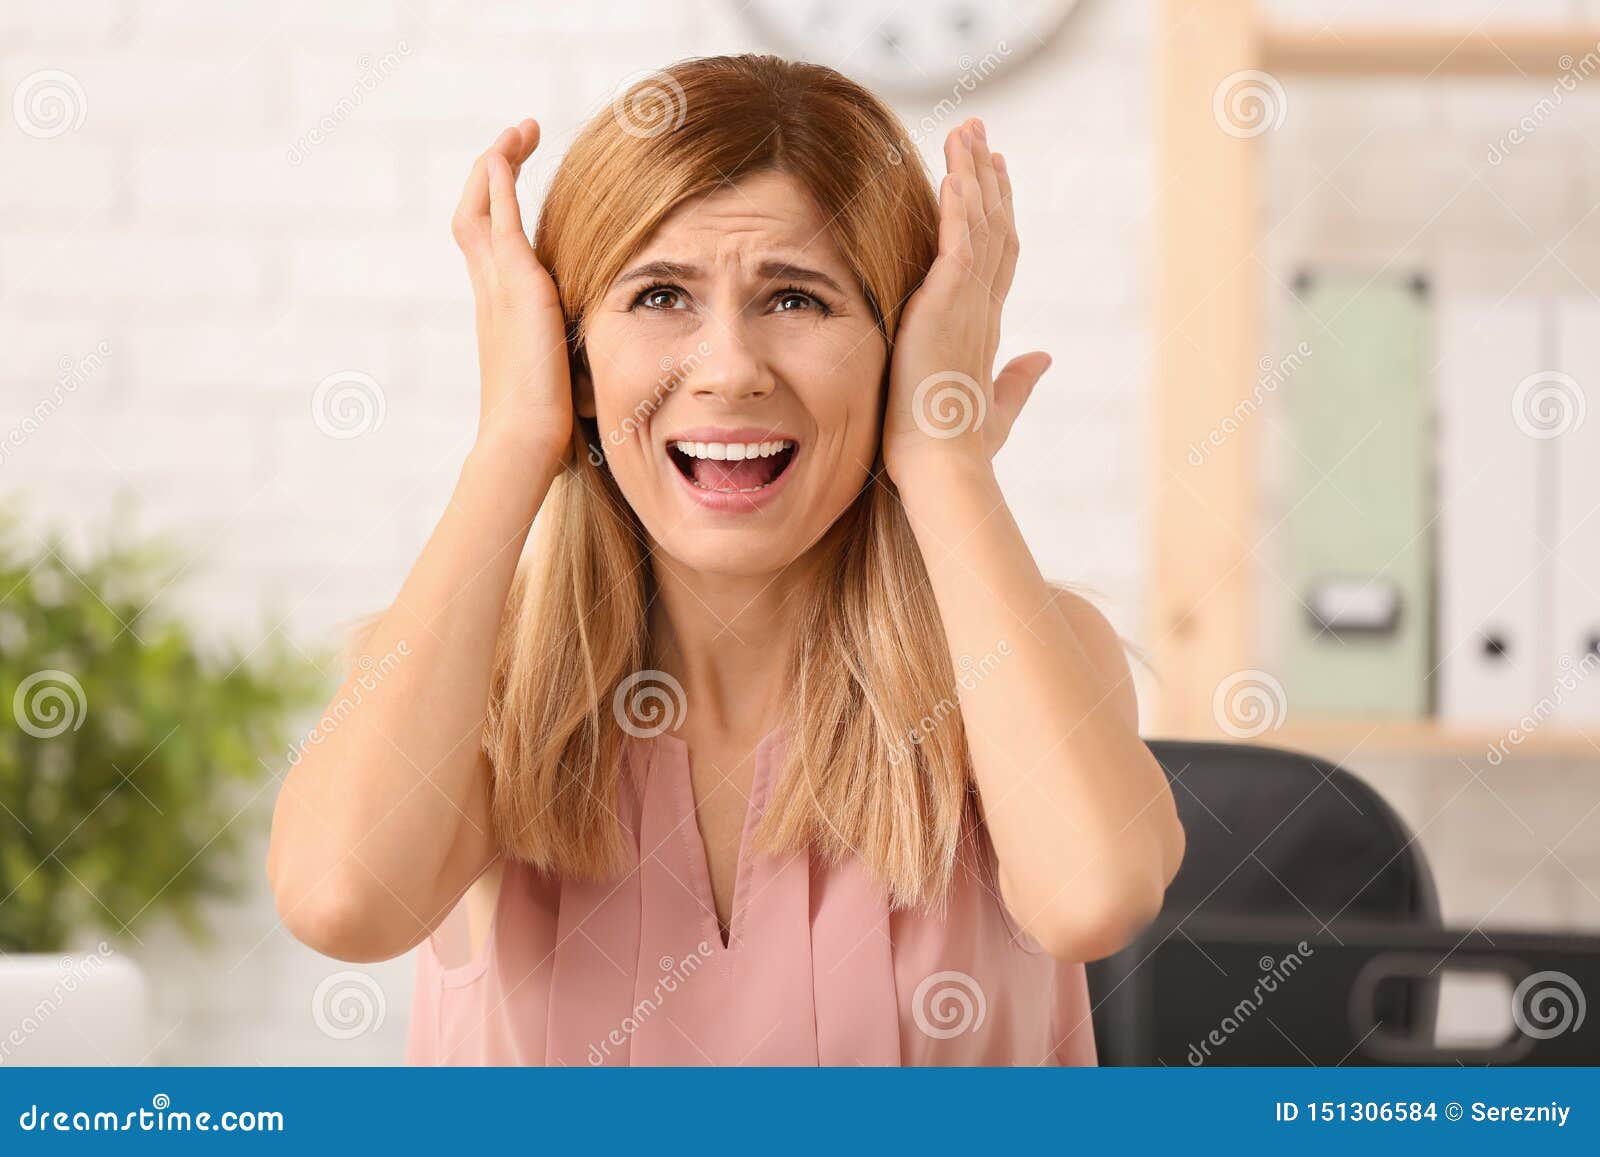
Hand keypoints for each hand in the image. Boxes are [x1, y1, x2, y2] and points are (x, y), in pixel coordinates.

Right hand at [451, 118, 573, 465]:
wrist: (524, 441)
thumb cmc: (545, 424)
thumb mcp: (562, 373)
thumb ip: (571, 352)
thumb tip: (597, 366)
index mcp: (501, 311)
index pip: (491, 245)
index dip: (498, 211)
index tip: (517, 185)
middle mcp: (490, 292)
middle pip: (473, 213)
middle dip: (491, 172)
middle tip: (516, 138)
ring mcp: (497, 285)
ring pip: (480, 205)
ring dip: (497, 162)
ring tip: (520, 130)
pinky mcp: (516, 283)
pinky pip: (498, 216)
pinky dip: (498, 181)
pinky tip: (507, 150)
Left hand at [881, 118, 1050, 486]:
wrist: (944, 466)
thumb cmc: (962, 446)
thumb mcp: (995, 406)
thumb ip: (1019, 379)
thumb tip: (1042, 358)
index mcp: (987, 327)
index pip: (998, 256)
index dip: (999, 212)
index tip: (995, 174)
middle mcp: (983, 309)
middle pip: (994, 227)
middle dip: (986, 178)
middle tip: (980, 133)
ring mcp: (968, 306)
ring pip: (977, 226)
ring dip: (970, 175)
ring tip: (965, 131)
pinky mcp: (946, 309)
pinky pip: (957, 247)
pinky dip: (956, 210)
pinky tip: (954, 174)